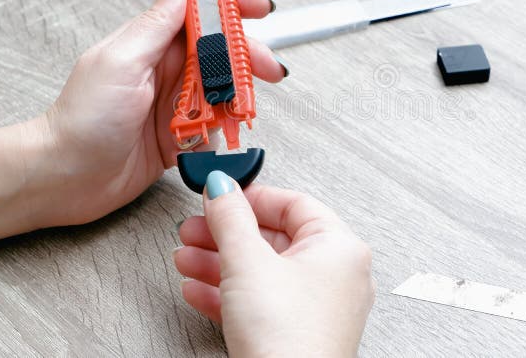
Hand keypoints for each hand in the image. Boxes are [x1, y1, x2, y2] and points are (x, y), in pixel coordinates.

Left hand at [31, 0, 286, 227]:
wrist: (65, 178)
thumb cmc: (82, 119)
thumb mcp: (121, 63)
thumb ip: (156, 26)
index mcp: (151, 43)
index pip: (199, 11)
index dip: (230, 4)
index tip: (258, 6)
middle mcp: (166, 70)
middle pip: (222, 52)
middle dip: (249, 58)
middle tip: (268, 70)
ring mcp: (174, 103)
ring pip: (223, 91)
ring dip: (236, 98)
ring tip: (240, 110)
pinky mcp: (178, 135)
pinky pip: (214, 128)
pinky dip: (221, 132)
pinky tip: (215, 137)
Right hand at [174, 172, 374, 357]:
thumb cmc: (289, 340)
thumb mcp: (247, 262)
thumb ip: (230, 217)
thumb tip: (221, 186)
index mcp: (339, 248)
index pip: (294, 203)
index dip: (253, 196)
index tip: (222, 193)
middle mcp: (336, 276)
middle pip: (273, 239)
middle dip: (226, 234)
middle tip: (197, 227)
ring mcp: (318, 308)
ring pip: (262, 272)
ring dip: (219, 263)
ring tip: (186, 258)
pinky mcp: (297, 334)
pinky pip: (261, 302)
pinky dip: (228, 294)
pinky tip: (198, 290)